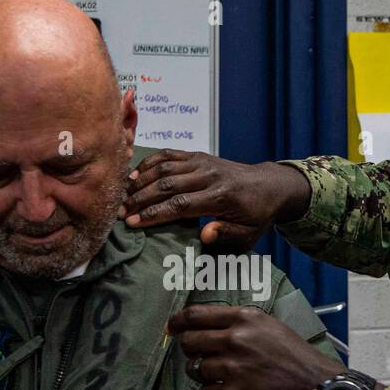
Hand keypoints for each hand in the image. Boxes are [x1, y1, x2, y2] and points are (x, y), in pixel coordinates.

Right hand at [120, 149, 310, 250]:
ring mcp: (202, 162)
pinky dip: (150, 162)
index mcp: (222, 197)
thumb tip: (203, 234)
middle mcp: (209, 175)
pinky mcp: (198, 155)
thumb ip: (226, 235)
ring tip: (121, 195)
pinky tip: (134, 174)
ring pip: (164, 167)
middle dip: (140, 198)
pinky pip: (169, 154)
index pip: (181, 205)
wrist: (270, 185)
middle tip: (118, 211)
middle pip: (167, 185)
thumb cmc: (256, 215)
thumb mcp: (249, 234)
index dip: (154, 214)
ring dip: (140, 181)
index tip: (132, 223)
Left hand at [167, 304, 338, 389]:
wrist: (318, 389)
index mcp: (245, 319)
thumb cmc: (297, 358)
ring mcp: (232, 368)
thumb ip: (240, 325)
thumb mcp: (271, 327)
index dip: (178, 322)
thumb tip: (206, 329)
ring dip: (205, 375)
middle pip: (190, 342)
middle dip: (190, 350)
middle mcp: (235, 340)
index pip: (196, 315)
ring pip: (196, 370)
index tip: (172, 328)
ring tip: (226, 378)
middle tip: (201, 357)